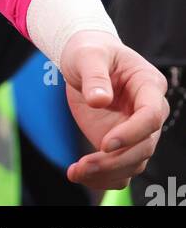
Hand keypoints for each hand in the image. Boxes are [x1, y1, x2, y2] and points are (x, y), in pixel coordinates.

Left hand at [61, 30, 169, 189]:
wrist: (83, 60)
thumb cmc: (89, 51)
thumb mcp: (87, 54)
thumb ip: (94, 75)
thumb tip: (100, 100)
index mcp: (149, 84)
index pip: (151, 115)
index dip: (132, 133)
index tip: (105, 143)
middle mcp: (148, 111)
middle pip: (145, 146)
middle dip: (116, 160)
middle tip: (85, 165)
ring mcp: (137, 130)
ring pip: (134, 162)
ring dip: (107, 173)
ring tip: (76, 171)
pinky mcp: (122, 143)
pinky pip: (120, 168)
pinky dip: (102, 177)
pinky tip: (78, 174)